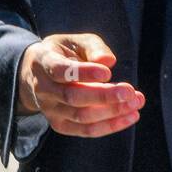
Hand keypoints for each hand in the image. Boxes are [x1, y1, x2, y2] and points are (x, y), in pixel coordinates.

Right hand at [18, 32, 144, 136]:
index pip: (61, 71)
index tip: (108, 72)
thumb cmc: (63, 53)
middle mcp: (43, 89)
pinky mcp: (60, 124)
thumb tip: (108, 61)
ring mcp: (50, 109)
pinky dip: (110, 126)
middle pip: (73, 97)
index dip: (84, 73)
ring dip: (112, 112)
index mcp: (44, 62)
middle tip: (129, 91)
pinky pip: (85, 130)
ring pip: (81, 116)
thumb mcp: (75, 41)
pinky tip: (130, 116)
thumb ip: (93, 47)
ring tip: (136, 102)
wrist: (36, 74)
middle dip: (104, 96)